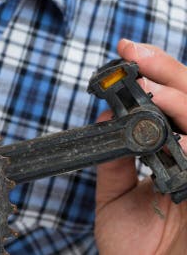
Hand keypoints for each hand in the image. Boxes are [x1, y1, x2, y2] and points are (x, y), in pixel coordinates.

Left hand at [94, 39, 186, 253]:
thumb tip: (105, 120)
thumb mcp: (118, 198)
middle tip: (138, 58)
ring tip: (154, 95)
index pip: (175, 102)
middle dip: (170, 74)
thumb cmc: (137, 248)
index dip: (158, 72)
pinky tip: (179, 142)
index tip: (129, 50)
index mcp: (177, 153)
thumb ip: (114, 160)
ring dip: (183, 104)